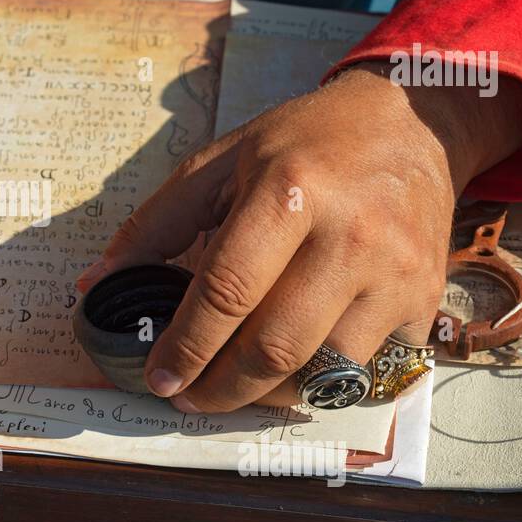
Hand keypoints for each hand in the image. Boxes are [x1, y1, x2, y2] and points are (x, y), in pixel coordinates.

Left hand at [78, 63, 521, 412]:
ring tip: (236, 386)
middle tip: (190, 397)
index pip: (226, 291)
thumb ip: (155, 224)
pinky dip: (324, 382)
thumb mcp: (221, 161)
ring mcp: (395, 271)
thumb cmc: (305, 142)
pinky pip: (367, 368)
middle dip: (221, 388)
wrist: (412, 123)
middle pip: (274, 345)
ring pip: (323, 370)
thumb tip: (96, 283)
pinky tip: (294, 372)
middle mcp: (348, 234)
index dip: (186, 346)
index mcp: (288, 191)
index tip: (160, 378)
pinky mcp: (425, 297)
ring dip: (269, 394)